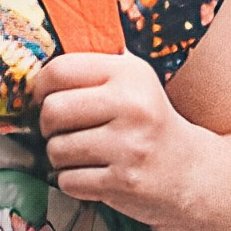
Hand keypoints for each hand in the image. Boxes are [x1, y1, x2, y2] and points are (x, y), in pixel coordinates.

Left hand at [35, 51, 198, 229]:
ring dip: (60, 156)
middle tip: (62, 129)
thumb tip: (45, 48)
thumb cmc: (148, 121)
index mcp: (130, 74)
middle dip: (48, 125)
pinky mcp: (124, 182)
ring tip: (82, 153)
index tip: (44, 97)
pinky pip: (68, 180)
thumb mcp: (133, 80)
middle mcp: (132, 106)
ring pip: (56, 149)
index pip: (60, 70)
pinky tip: (93, 174)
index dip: (41, 86)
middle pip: (52, 111)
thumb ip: (95, 62)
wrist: (189, 171)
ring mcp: (129, 146)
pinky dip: (72, 180)